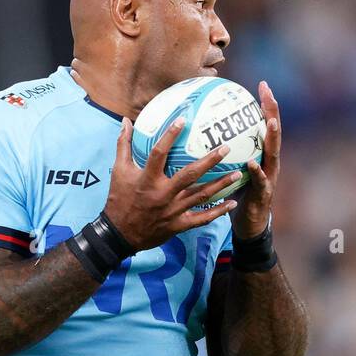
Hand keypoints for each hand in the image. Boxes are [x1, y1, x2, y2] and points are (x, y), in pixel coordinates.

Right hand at [104, 116, 240, 251]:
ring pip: (201, 196)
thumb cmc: (119, 200)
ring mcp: (172, 211)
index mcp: (148, 179)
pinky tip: (232, 203)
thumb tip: (126, 121)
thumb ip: (124, 145)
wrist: (119, 235)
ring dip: (220, 185)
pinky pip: (201, 218)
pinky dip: (218, 212)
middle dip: (210, 161)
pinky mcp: (178, 225)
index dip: (170, 135)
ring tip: (237, 174)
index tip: (183, 120)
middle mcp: (163, 194)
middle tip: (226, 148)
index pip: (160, 153)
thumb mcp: (119, 172)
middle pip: (190, 175)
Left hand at [232, 80, 279, 239]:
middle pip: (273, 134)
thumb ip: (222, 152)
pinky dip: (257, 172)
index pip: (263, 125)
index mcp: (260, 154)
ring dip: (271, 138)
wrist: (248, 225)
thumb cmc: (236, 195)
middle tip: (268, 94)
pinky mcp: (263, 195)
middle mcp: (268, 163)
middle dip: (272, 112)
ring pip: (273, 154)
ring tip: (268, 122)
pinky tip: (252, 163)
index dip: (265, 105)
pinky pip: (260, 182)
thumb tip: (200, 134)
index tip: (261, 84)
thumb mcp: (230, 169)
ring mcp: (269, 178)